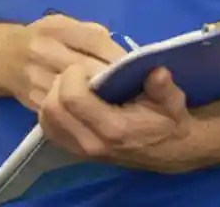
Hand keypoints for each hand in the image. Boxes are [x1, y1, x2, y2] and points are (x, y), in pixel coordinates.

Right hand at [4, 14, 126, 111]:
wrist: (3, 57)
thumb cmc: (43, 37)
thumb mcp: (64, 24)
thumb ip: (91, 34)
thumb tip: (122, 54)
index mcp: (56, 28)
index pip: (94, 40)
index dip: (118, 56)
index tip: (137, 68)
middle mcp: (44, 51)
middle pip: (88, 68)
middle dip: (114, 80)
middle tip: (136, 90)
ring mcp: (37, 78)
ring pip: (77, 93)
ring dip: (101, 100)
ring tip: (121, 104)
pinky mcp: (34, 101)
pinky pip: (65, 109)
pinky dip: (84, 113)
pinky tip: (98, 114)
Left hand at [38, 64, 196, 173]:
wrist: (171, 151)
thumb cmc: (169, 121)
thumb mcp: (173, 101)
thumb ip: (163, 87)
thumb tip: (157, 71)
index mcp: (114, 129)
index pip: (72, 99)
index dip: (72, 75)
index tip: (85, 67)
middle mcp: (92, 143)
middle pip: (52, 108)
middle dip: (59, 83)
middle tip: (76, 73)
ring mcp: (82, 151)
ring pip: (46, 119)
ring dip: (53, 96)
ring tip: (72, 85)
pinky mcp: (76, 152)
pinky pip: (49, 129)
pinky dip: (52, 110)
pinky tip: (69, 100)